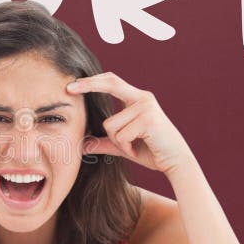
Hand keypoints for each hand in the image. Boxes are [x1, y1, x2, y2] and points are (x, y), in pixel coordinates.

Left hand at [66, 72, 196, 176]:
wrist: (176, 162)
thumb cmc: (151, 152)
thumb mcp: (123, 146)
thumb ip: (105, 142)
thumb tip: (83, 145)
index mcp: (136, 98)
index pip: (112, 81)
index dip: (92, 81)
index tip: (71, 85)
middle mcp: (142, 98)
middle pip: (110, 83)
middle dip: (88, 85)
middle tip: (68, 89)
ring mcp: (146, 107)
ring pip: (110, 125)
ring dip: (117, 142)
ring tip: (133, 146)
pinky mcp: (148, 120)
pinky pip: (120, 135)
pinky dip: (125, 147)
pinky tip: (138, 148)